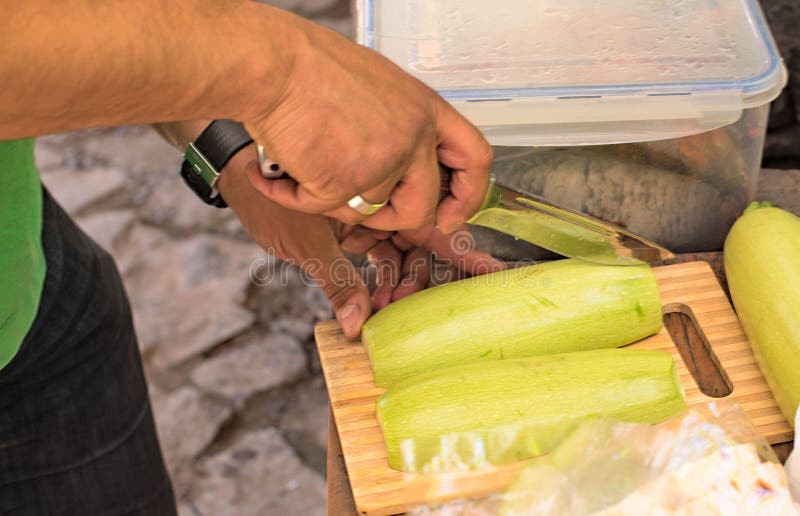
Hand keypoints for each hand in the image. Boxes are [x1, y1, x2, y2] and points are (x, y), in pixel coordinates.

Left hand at [218, 145, 502, 337]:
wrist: (233, 163)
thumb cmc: (268, 181)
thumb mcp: (305, 238)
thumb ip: (337, 281)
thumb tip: (357, 324)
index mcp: (386, 186)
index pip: (437, 222)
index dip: (465, 250)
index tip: (494, 272)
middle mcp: (384, 196)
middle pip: (422, 242)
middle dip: (420, 278)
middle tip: (412, 307)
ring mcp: (367, 210)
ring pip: (399, 252)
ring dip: (395, 282)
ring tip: (384, 307)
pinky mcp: (349, 225)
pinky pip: (374, 254)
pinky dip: (373, 278)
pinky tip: (370, 299)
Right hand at [241, 7, 492, 232]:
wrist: (274, 65)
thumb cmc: (312, 69)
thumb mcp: (380, 89)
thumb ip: (402, 128)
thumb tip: (406, 169)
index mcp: (426, 111)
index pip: (475, 160)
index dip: (467, 196)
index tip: (451, 216)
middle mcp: (412, 138)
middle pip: (421, 208)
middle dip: (391, 220)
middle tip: (364, 211)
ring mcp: (382, 163)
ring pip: (367, 213)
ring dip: (332, 198)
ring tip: (303, 163)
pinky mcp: (345, 183)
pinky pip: (324, 209)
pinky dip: (294, 196)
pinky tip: (274, 173)